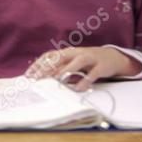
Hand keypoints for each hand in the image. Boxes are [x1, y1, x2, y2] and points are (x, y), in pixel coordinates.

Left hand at [25, 47, 140, 91]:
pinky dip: (85, 81)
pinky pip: (92, 74)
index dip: (38, 64)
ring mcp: (89, 58)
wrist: (112, 57)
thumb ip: (59, 68)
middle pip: (60, 58)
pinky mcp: (101, 66)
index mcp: (67, 52)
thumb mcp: (71, 62)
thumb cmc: (87, 61)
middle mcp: (76, 53)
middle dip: (47, 68)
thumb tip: (41, 78)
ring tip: (56, 81)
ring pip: (76, 62)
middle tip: (38, 80)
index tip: (29, 75)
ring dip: (66, 71)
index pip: (49, 56)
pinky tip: (78, 89)